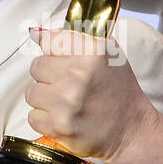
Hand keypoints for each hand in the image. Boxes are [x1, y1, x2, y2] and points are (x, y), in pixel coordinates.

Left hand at [25, 27, 161, 163]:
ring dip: (45, 99)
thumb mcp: (106, 53)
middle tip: (69, 85)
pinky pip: (33, 117)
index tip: (63, 60)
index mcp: (92, 52)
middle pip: (37, 66)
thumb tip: (34, 33)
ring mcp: (68, 102)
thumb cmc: (118, 90)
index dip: (55, 52)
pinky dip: (45, 119)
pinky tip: (64, 118)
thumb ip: (70, 38)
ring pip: (32, 92)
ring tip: (66, 103)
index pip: (50, 41)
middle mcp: (80, 75)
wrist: (130, 130)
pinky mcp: (59, 126)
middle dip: (49, 76)